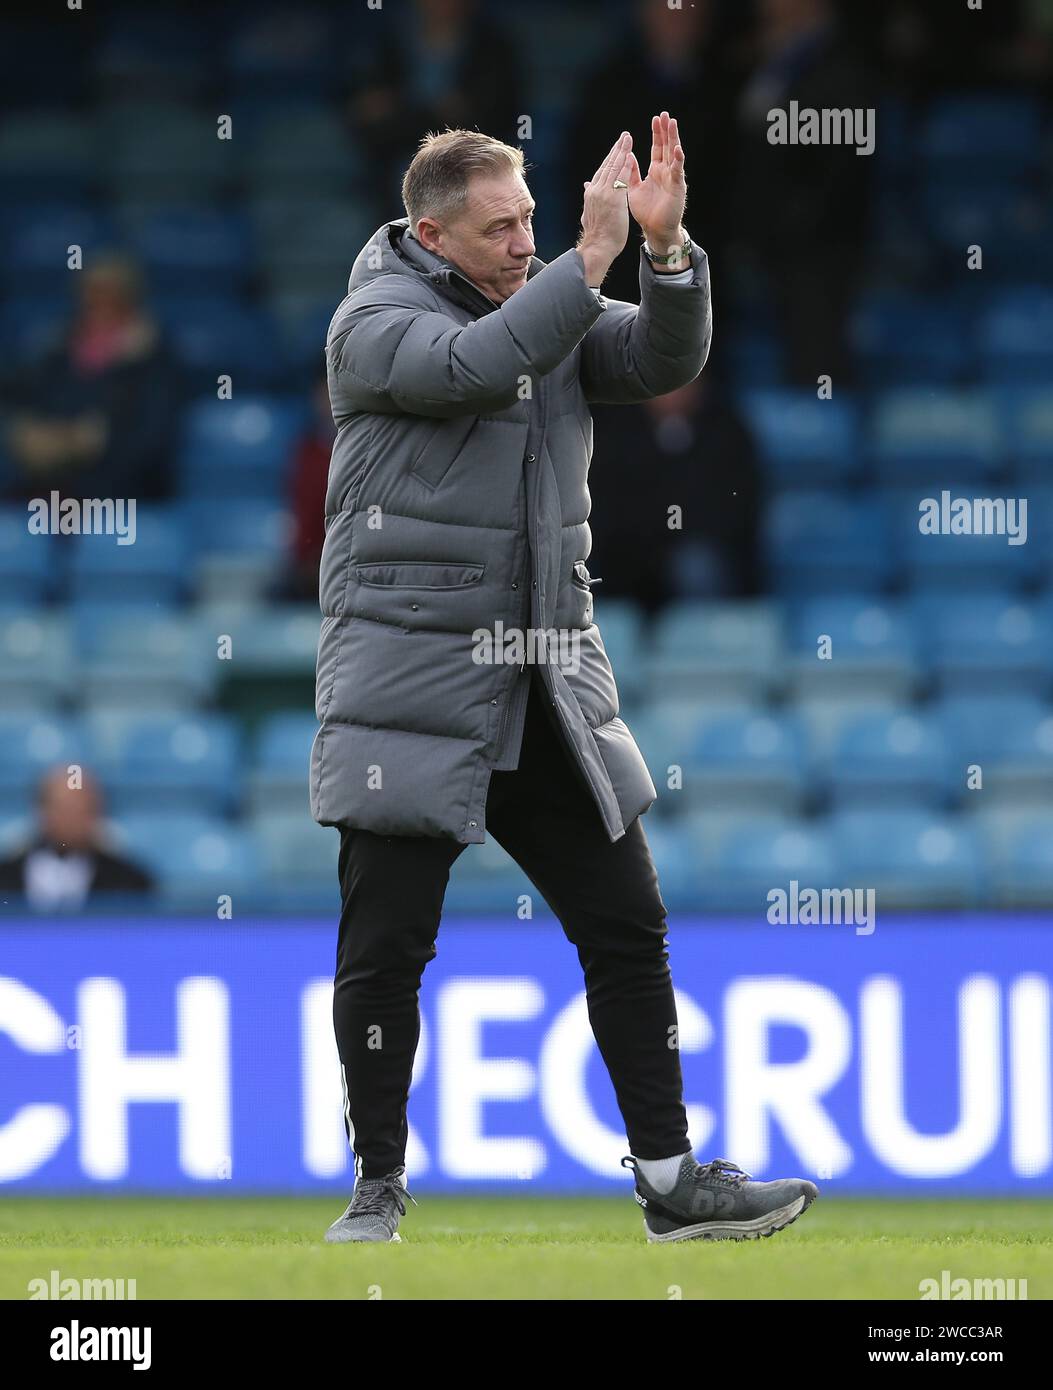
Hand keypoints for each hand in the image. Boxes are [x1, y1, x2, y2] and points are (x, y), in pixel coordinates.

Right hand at [577, 131, 633, 279]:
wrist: (598, 247)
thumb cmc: (597, 236)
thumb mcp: (590, 213)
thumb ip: (590, 198)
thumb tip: (586, 186)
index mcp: (591, 193)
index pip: (602, 171)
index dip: (610, 158)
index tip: (617, 148)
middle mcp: (595, 190)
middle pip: (607, 165)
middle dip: (616, 149)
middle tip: (624, 136)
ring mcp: (604, 193)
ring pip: (613, 167)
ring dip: (621, 151)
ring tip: (627, 138)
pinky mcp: (613, 198)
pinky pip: (620, 177)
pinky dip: (625, 164)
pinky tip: (630, 154)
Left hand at [626, 111, 687, 248]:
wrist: (654, 230)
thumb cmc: (646, 211)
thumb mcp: (634, 188)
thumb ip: (631, 172)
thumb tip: (626, 156)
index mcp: (655, 171)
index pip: (657, 148)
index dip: (657, 134)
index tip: (655, 119)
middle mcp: (666, 172)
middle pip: (667, 147)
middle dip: (666, 131)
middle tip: (666, 114)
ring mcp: (673, 178)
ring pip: (674, 154)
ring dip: (674, 139)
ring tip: (673, 124)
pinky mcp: (677, 188)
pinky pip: (678, 172)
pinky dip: (678, 161)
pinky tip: (677, 149)